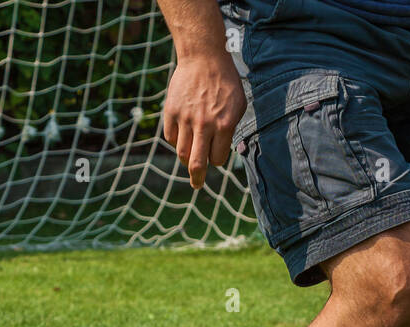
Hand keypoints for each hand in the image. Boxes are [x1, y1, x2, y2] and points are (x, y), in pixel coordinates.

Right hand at [162, 53, 245, 188]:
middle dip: (197, 179)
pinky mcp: (171, 111)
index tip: (216, 156)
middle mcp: (204, 125)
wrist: (204, 58)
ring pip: (182, 153)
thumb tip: (219, 151)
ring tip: (190, 160)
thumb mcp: (238, 106)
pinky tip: (183, 137)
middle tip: (197, 185)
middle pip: (196, 164)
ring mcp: (186, 119)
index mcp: (224, 125)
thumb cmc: (225, 83)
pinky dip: (176, 142)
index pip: (218, 159)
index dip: (217, 160)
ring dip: (186, 160)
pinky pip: (171, 137)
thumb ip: (230, 130)